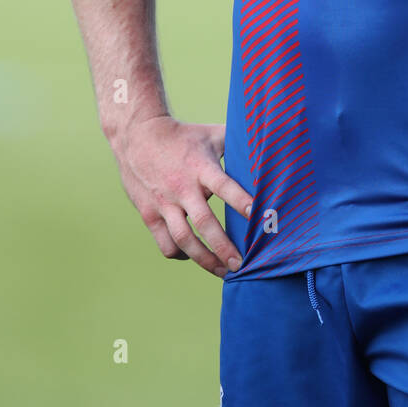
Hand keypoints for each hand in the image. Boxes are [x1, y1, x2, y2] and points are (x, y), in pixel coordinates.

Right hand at [110, 116, 253, 277]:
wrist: (138, 135)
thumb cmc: (183, 136)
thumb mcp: (212, 134)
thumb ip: (238, 143)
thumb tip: (269, 144)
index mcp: (201, 167)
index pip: (225, 186)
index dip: (241, 201)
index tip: (259, 218)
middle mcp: (182, 187)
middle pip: (204, 223)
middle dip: (224, 247)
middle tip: (242, 265)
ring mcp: (164, 203)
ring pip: (183, 239)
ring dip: (204, 260)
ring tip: (223, 272)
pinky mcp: (149, 213)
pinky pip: (165, 243)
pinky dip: (180, 255)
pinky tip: (193, 256)